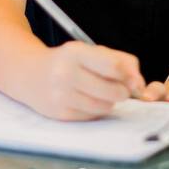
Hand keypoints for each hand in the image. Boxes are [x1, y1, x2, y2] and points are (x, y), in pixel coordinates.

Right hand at [24, 42, 146, 120]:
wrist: (29, 74)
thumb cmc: (66, 62)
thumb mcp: (88, 52)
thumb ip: (119, 60)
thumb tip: (139, 83)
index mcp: (75, 53)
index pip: (114, 66)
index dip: (131, 76)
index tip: (136, 81)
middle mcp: (66, 74)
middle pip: (114, 91)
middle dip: (122, 91)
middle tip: (118, 88)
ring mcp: (62, 95)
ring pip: (105, 106)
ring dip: (109, 101)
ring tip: (99, 92)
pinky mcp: (61, 113)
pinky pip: (92, 116)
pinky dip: (95, 110)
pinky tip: (86, 100)